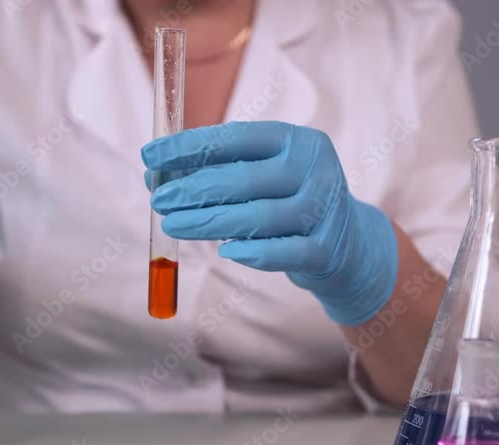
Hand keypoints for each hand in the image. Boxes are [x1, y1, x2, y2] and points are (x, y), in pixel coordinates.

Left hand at [143, 121, 397, 325]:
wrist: (348, 242)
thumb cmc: (288, 201)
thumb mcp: (262, 176)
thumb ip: (218, 171)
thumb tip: (156, 174)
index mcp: (297, 140)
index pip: (237, 138)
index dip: (189, 147)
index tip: (149, 156)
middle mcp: (316, 169)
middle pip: (244, 179)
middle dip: (194, 189)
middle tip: (157, 199)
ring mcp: (325, 210)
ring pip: (259, 217)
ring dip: (209, 223)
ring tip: (173, 226)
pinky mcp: (327, 249)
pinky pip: (284, 253)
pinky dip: (253, 253)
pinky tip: (225, 252)